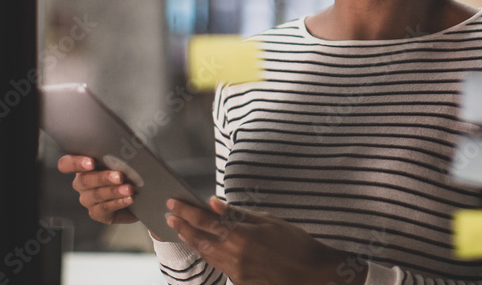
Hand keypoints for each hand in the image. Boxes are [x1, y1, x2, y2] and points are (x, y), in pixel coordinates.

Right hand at [57, 155, 138, 225]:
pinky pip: (104, 208)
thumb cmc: (126, 172)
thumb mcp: (120, 160)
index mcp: (82, 166)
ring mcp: (88, 199)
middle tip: (119, 176)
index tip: (91, 162)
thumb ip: (115, 155)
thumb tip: (124, 148)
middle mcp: (81, 183)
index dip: (75, 163)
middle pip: (84, 180)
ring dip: (114, 191)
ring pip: (96, 195)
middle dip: (103, 178)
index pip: (66, 164)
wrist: (137, 196)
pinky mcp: (97, 213)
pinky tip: (129, 199)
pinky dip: (118, 202)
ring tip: (129, 189)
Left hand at [166, 197, 364, 284]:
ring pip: (206, 255)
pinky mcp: (240, 283)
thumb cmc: (294, 242)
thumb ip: (237, 214)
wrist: (311, 272)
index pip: (205, 221)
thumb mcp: (268, 221)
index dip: (186, 211)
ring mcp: (235, 273)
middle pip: (199, 240)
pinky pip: (219, 266)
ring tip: (182, 229)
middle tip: (170, 216)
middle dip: (183, 227)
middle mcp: (234, 256)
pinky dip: (209, 254)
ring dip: (193, 241)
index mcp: (241, 236)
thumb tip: (213, 203)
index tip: (173, 203)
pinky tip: (207, 246)